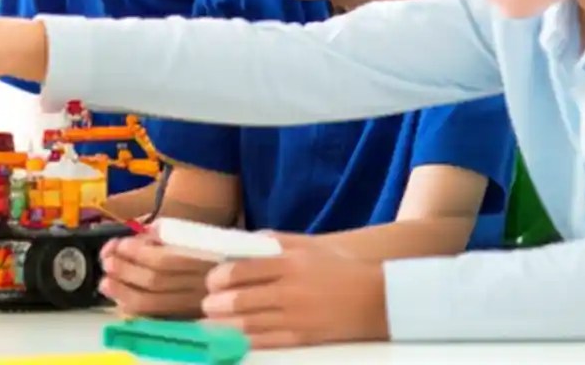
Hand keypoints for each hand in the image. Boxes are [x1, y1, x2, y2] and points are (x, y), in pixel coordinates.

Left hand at [98, 232, 212, 317]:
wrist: (236, 276)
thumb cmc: (209, 248)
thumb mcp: (193, 232)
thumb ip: (165, 232)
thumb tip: (137, 236)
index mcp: (203, 258)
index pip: (163, 259)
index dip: (136, 252)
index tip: (119, 244)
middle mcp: (201, 285)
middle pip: (155, 282)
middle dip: (125, 271)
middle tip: (107, 262)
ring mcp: (195, 306)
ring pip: (153, 305)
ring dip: (123, 293)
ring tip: (105, 282)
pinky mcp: (188, 321)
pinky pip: (156, 320)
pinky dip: (134, 311)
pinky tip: (120, 302)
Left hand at [202, 233, 388, 348]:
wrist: (377, 298)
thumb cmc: (338, 267)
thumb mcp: (306, 244)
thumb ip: (271, 243)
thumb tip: (236, 246)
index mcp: (288, 262)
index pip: (240, 270)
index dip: (218, 278)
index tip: (211, 281)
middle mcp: (290, 289)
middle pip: (239, 299)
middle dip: (215, 303)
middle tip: (207, 303)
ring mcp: (296, 316)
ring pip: (248, 323)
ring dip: (223, 324)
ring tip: (210, 322)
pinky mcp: (303, 337)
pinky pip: (266, 341)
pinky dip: (244, 340)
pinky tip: (231, 338)